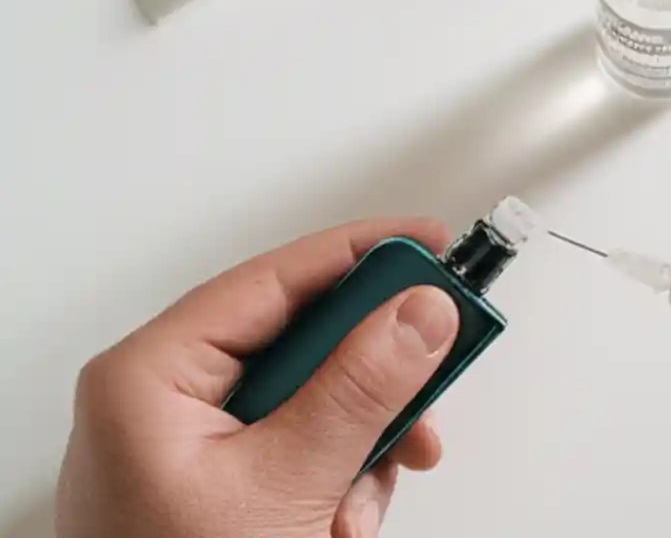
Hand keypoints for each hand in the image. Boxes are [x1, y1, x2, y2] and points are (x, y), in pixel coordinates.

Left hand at [56, 218, 460, 537]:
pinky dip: (343, 478)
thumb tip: (418, 312)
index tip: (429, 244)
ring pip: (318, 397)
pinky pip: (308, 445)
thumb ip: (359, 391)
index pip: (274, 279)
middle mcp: (168, 398)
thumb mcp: (285, 486)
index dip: (361, 253)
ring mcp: (196, 442)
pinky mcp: (224, 479)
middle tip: (434, 371)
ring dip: (363, 446)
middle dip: (373, 380)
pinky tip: (342, 519)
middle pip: (305, 340)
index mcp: (151, 377)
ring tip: (363, 497)